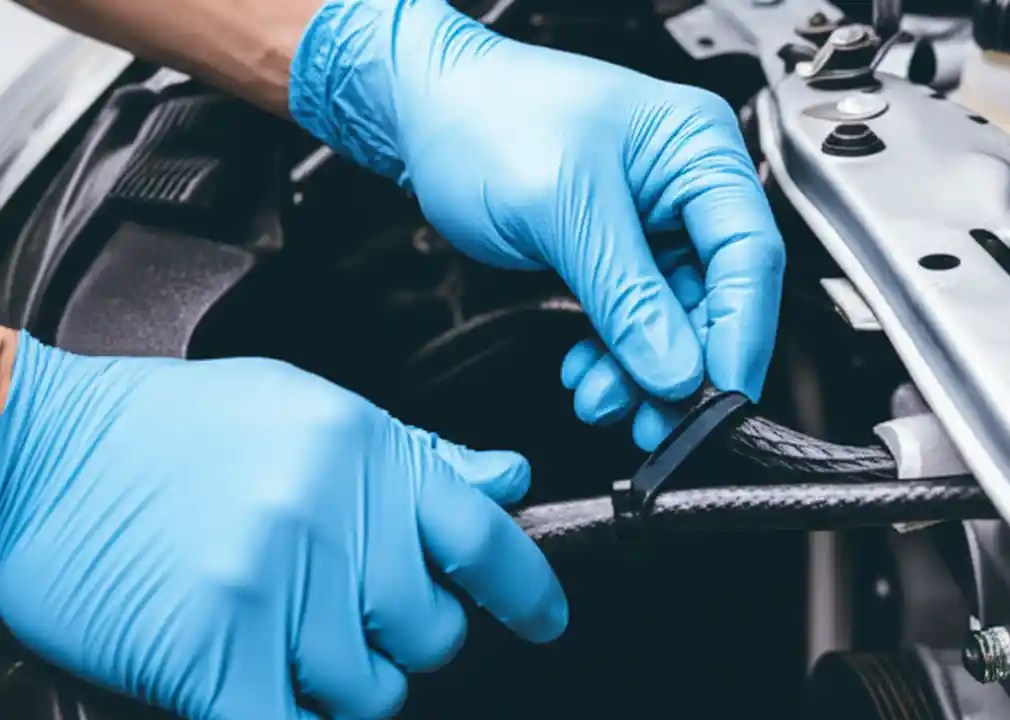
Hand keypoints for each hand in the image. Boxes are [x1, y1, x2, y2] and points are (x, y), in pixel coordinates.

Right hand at [0, 331, 565, 718]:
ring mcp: (274, 587)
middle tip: (344, 612)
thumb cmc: (165, 431)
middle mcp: (329, 515)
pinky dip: (295, 719)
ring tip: (281, 634)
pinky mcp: (215, 655)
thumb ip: (415, 455)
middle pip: (431, 632)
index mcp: (362, 450)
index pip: (484, 535)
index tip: (547, 619)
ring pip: (368, 692)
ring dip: (338, 683)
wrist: (32, 452)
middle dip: (401, 638)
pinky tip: (269, 691)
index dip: (527, 590)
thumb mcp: (303, 410)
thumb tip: (509, 478)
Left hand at [290, 0, 785, 449]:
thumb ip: (626, 293)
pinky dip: (613, 358)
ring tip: (603, 399)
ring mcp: (654, 226)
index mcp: (699, 151)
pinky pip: (634, 322)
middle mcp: (687, 189)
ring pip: (674, 322)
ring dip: (641, 373)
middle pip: (717, 299)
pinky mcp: (618, 255)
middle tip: (656, 419)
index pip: (749, 255)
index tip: (718, 394)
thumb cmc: (485, 115)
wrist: (420, 110)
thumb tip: (677, 369)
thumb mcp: (562, 207)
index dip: (740, 333)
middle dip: (681, 365)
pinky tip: (586, 373)